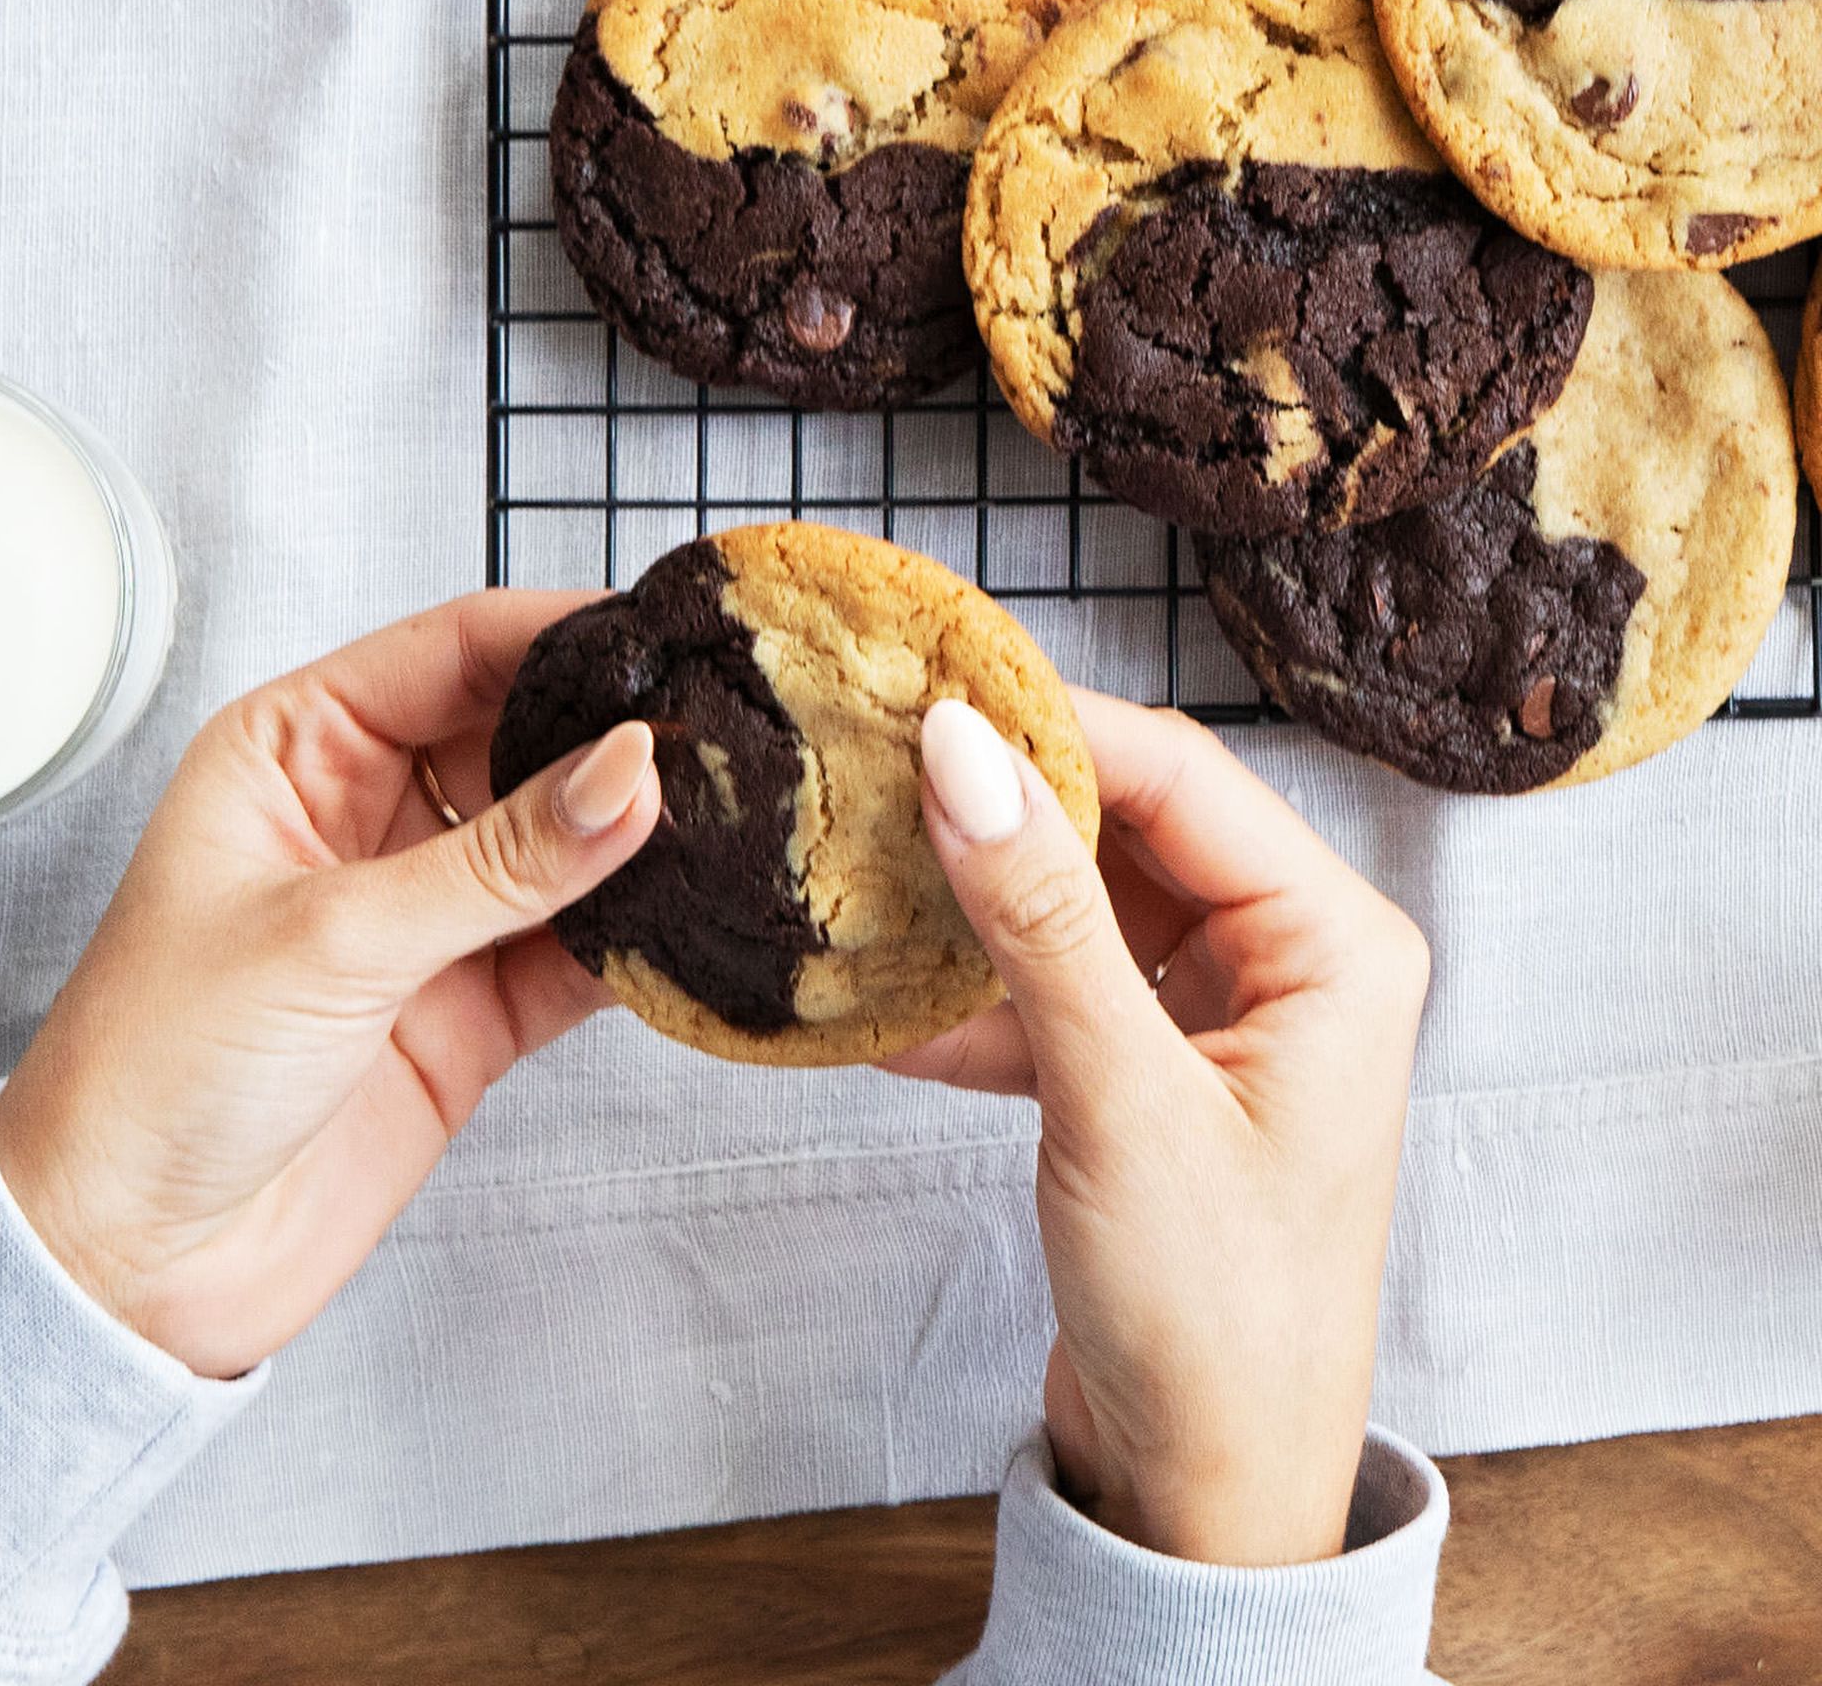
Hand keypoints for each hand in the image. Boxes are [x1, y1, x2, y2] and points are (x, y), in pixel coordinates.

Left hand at [0, 594, 660, 1380]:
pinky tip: (690, 924)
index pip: (449, 650)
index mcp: (292, 753)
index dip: (557, 634)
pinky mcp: (470, 1010)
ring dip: (635, 840)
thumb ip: (497, 860)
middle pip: (520, 737)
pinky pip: (577, 951)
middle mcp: (363, 819)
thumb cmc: (147, 1078)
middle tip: (717, 733)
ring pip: (560, 844)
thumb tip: (626, 770)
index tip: (660, 637)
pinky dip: (636, 941)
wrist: (128, 1271)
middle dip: (614, 736)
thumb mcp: (330, 939)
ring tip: (730, 822)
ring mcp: (423, 917)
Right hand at [895, 690, 1428, 1569]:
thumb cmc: (1220, 1323)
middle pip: (1129, 826)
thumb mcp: (1121, 1102)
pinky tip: (880, 1001)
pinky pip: (1056, 989)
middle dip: (1003, 804)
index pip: (1181, 775)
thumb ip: (1041, 917)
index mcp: (1334, 944)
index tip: (928, 694)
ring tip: (862, 864)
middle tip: (876, 761)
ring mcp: (1219, 1019)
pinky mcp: (1153, 1075)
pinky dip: (973, 997)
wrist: (1211, 1503)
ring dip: (976, 900)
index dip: (1049, 725)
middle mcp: (1289, 962)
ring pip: (1080, 903)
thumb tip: (966, 755)